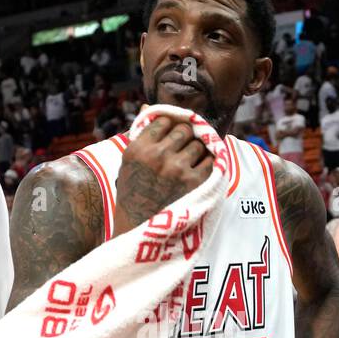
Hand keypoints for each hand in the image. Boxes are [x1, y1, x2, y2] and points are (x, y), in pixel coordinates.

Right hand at [112, 114, 215, 235]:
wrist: (141, 231)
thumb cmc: (134, 195)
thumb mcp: (128, 163)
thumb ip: (141, 136)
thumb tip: (149, 107)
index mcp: (138, 149)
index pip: (164, 120)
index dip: (170, 127)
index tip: (171, 137)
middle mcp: (157, 156)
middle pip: (184, 129)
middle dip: (186, 136)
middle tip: (184, 148)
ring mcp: (177, 169)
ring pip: (199, 143)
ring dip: (198, 150)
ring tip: (190, 161)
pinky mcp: (194, 182)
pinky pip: (210, 160)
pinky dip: (207, 163)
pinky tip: (199, 170)